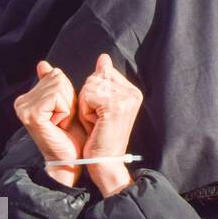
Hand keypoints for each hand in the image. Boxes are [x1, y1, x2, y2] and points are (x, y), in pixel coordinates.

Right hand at [13, 61, 87, 186]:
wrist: (72, 157)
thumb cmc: (72, 133)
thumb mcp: (66, 102)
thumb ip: (53, 83)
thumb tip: (43, 64)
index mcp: (28, 96)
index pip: (55, 74)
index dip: (68, 93)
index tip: (64, 112)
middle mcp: (21, 101)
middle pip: (58, 78)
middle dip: (69, 99)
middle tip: (64, 118)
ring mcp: (23, 108)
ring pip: (59, 86)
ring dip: (69, 106)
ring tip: (62, 121)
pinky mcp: (30, 114)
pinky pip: (56, 97)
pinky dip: (65, 110)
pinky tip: (59, 123)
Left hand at [78, 54, 142, 196]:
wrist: (104, 160)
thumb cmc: (99, 135)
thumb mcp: (100, 103)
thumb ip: (103, 79)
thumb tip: (103, 58)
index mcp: (132, 91)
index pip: (103, 73)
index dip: (93, 92)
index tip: (101, 113)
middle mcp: (133, 93)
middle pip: (95, 78)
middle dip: (88, 98)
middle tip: (97, 119)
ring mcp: (126, 99)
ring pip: (90, 86)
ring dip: (85, 105)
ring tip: (95, 122)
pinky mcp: (115, 106)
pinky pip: (87, 96)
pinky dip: (84, 111)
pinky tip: (94, 124)